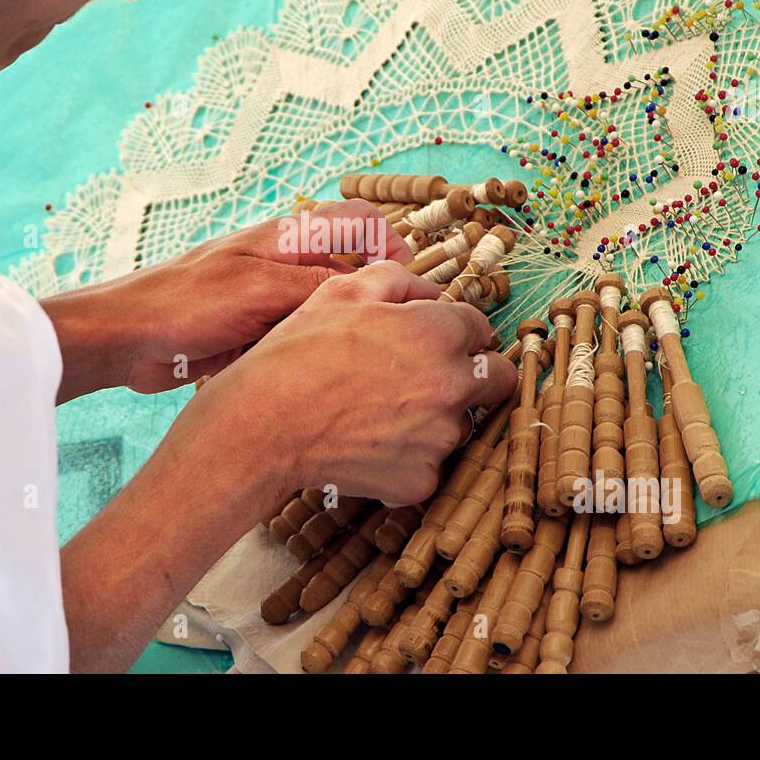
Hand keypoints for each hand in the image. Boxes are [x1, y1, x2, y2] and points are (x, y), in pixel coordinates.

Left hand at [41, 199, 411, 400]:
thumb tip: (374, 286)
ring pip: (331, 308)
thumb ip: (319, 285)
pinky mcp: (262, 333)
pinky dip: (319, 351)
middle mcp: (287, 264)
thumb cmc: (186, 301)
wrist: (129, 339)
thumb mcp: (261, 289)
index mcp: (288, 238)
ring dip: (349, 327)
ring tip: (373, 355)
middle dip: (377, 293)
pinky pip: (305, 338)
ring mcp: (275, 299)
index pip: (357, 220)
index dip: (389, 243)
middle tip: (400, 327)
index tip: (406, 279)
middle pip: (352, 267)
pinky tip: (332, 374)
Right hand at [177, 261, 518, 506]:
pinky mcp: (419, 480)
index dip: (456, 330)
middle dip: (476, 375)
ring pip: (459, 425)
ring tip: (380, 413)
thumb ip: (397, 279)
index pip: (480, 327)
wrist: (261, 424)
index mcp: (439, 333)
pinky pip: (428, 466)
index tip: (436, 339)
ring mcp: (438, 438)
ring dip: (435, 419)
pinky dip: (407, 459)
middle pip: (498, 380)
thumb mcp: (342, 291)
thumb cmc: (297, 352)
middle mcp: (451, 386)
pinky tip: (369, 444)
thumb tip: (429, 290)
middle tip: (430, 377)